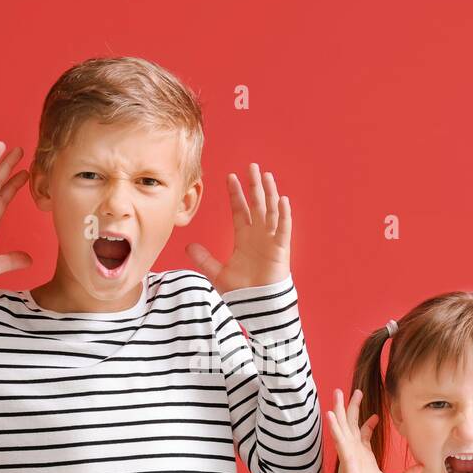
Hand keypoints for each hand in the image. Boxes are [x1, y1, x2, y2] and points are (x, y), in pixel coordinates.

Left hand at [186, 162, 291, 292]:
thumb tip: (188, 246)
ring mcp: (271, 240)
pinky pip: (283, 229)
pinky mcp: (280, 249)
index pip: (240, 210)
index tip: (231, 177)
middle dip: (254, 185)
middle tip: (252, 166)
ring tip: (266, 176)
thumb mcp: (218, 272)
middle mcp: (258, 235)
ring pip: (270, 211)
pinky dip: (283, 215)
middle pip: (256, 204)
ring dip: (269, 193)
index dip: (236, 194)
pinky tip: (282, 200)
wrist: (258, 306)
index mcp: (244, 238)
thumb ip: (204, 259)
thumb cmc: (242, 291)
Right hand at [328, 388, 423, 472]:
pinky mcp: (344, 455)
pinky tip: (331, 414)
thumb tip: (423, 468)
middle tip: (353, 391)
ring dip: (338, 408)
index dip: (367, 422)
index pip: (362, 434)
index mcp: (363, 454)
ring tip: (337, 393)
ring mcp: (348, 451)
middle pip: (349, 423)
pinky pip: (338, 438)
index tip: (375, 415)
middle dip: (350, 406)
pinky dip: (334, 426)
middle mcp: (353, 450)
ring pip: (341, 425)